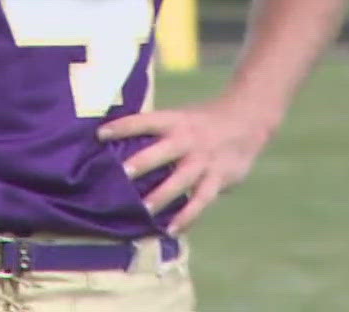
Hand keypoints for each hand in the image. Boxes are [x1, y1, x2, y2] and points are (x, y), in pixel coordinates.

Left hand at [97, 98, 274, 232]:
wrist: (248, 120)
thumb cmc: (203, 122)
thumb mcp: (180, 118)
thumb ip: (158, 133)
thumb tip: (120, 143)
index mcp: (175, 121)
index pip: (145, 121)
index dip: (123, 127)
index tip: (100, 135)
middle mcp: (188, 140)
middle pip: (163, 151)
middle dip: (143, 162)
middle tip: (122, 174)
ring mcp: (204, 161)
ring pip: (182, 180)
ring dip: (163, 195)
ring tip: (144, 210)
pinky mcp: (219, 179)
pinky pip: (201, 200)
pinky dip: (187, 217)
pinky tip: (172, 230)